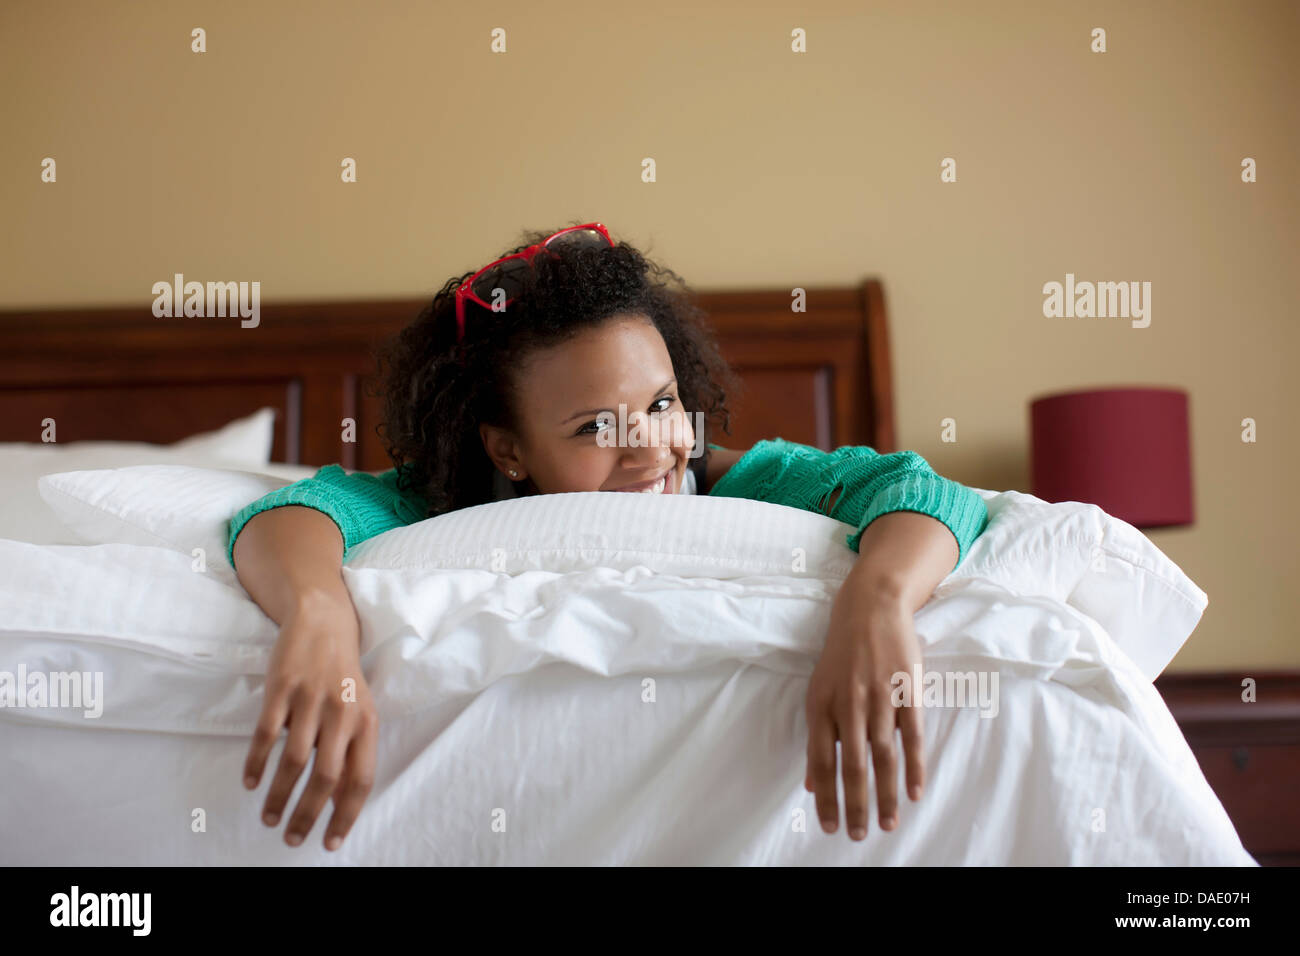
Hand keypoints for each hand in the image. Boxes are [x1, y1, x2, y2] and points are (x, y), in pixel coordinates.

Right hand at [242, 593, 377, 850]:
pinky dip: (257, 763)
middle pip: (326, 778)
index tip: (330, 842)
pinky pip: (267, 734)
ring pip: (294, 762)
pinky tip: (250, 783)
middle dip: (307, 815)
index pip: (360, 779)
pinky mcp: (283, 687)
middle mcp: (342, 713)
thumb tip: (339, 803)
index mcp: (366, 722)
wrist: (324, 621)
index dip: (346, 815)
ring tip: (269, 818)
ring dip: (279, 796)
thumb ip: (350, 752)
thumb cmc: (341, 676)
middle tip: (291, 838)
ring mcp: (311, 699)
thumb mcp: (357, 711)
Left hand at [804, 583, 924, 838]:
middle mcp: (847, 704)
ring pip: (883, 756)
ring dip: (887, 795)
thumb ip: (818, 737)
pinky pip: (912, 735)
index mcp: (820, 706)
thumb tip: (810, 784)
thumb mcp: (818, 691)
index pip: (820, 762)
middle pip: (852, 765)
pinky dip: (914, 766)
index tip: (829, 827)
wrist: (870, 608)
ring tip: (888, 824)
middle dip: (855, 805)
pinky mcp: (907, 690)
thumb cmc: (841, 655)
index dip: (825, 797)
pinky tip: (915, 792)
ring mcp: (879, 697)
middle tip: (859, 835)